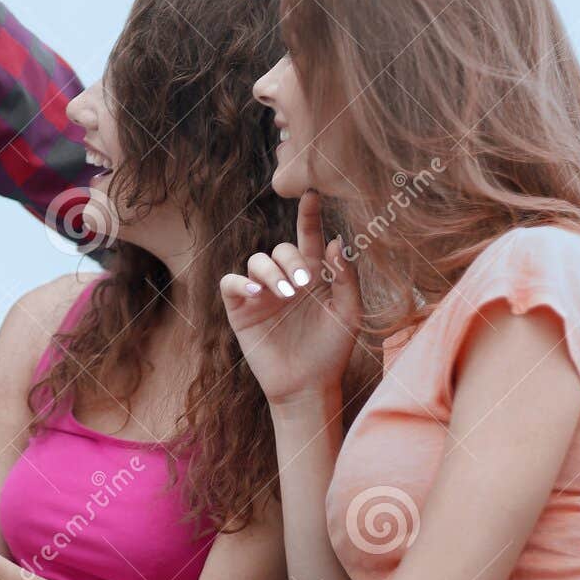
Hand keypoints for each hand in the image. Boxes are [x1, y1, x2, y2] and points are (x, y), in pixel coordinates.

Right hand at [220, 191, 361, 406]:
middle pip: (281, 249)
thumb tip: (338, 241)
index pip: (309, 239)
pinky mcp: (241, 310)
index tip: (312, 194)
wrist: (307, 385)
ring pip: (256, 261)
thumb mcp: (349, 313)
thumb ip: (346, 277)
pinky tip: (255, 292)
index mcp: (314, 277)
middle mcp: (286, 280)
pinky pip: (230, 283)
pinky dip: (239, 282)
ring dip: (270, 272)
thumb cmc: (331, 351)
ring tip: (284, 294)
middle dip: (292, 260)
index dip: (309, 216)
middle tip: (304, 284)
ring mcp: (262, 294)